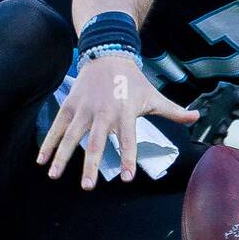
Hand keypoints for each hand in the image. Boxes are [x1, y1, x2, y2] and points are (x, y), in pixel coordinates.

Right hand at [36, 56, 198, 189]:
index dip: (128, 158)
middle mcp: (104, 112)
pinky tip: (41, 160)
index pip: (128, 139)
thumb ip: (173, 111)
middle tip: (88, 186)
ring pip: (71, 135)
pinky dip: (48, 143)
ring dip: (63, 156)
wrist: (108, 53)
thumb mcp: (153, 95)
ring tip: (55, 176)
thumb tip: (196, 118)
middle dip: (91, 165)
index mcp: (125, 112)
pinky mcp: (70, 105)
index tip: (127, 177)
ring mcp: (84, 109)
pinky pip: (57, 126)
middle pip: (97, 142)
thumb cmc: (133, 80)